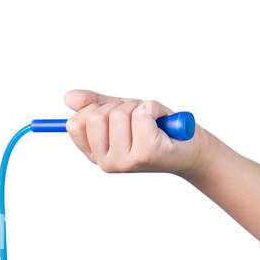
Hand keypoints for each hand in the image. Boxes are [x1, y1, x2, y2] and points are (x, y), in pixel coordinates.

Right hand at [63, 89, 203, 174]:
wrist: (191, 147)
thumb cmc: (157, 128)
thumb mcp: (122, 112)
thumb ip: (96, 105)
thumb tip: (68, 97)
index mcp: (96, 153)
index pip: (74, 124)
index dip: (95, 109)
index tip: (116, 113)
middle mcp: (106, 162)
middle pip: (95, 116)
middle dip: (119, 106)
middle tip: (139, 117)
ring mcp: (126, 160)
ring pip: (119, 114)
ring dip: (139, 107)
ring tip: (153, 122)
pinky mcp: (146, 153)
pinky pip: (141, 115)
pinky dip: (155, 108)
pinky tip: (163, 124)